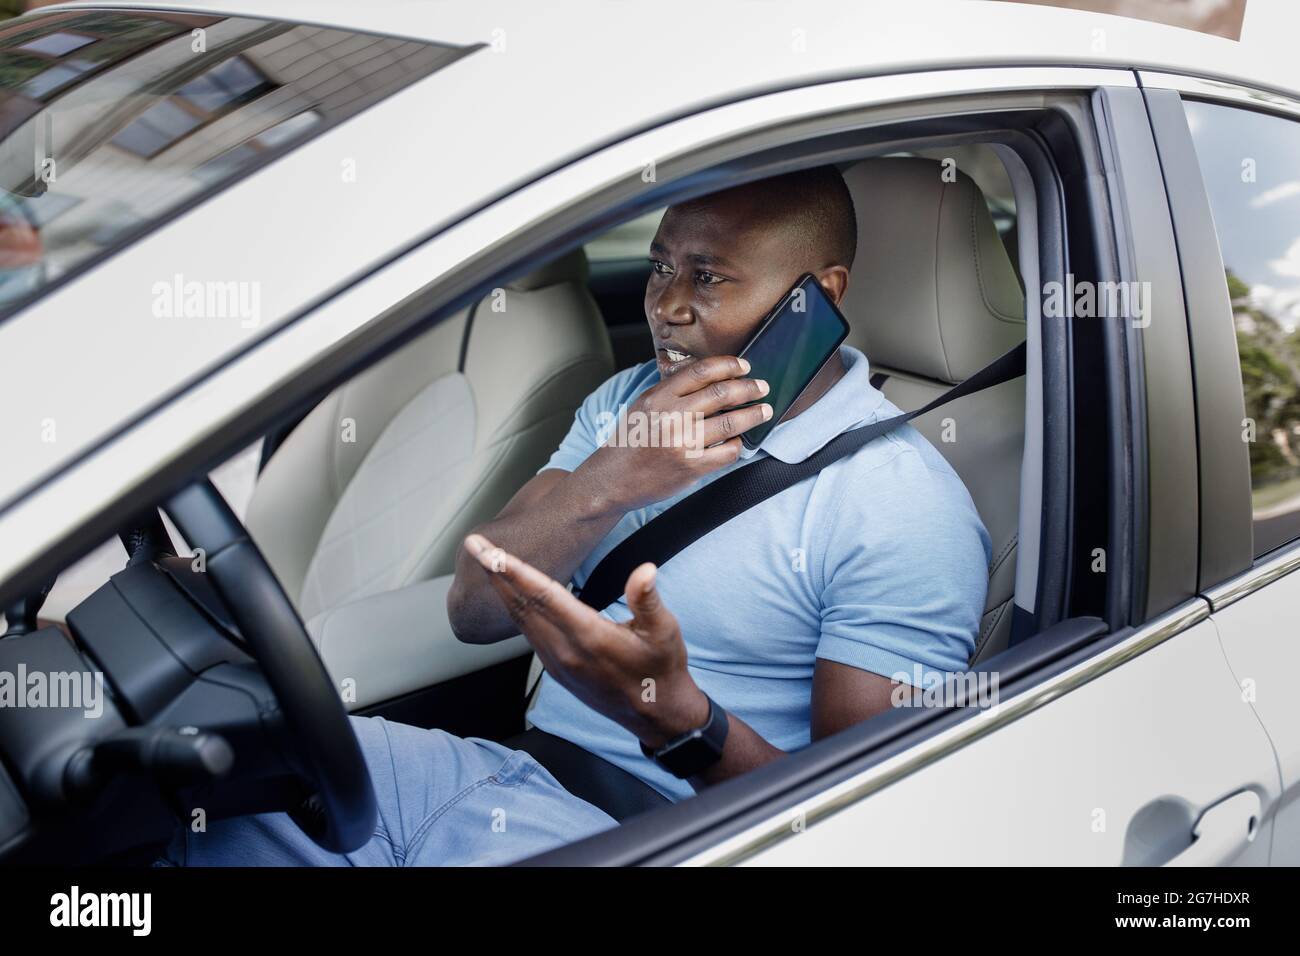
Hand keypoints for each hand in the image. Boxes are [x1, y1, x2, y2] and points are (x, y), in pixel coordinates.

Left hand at [465, 533, 709, 748]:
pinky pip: (528, 633)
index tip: (491, 552)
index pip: (545, 597)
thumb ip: (648, 600)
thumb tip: (644, 570)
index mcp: (590, 637)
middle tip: (473, 544)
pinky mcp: (557, 670)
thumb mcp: (665, 632)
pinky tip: (508, 593)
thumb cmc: (661, 670)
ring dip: (500, 589)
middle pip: (522, 605)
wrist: (656, 714)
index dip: (516, 572)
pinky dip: (514, 608)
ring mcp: (558, 663)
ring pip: (520, 620)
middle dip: (495, 573)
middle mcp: (566, 652)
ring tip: (485, 561)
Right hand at [584, 355, 771, 512]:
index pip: (702, 371)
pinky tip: (740, 441)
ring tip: (764, 410)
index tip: (745, 367)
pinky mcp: (691, 467)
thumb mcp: (644, 405)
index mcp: (659, 397)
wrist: (613, 479)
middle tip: (762, 387)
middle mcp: (671, 417)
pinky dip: (739, 444)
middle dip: (749, 388)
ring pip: (730, 423)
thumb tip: (713, 377)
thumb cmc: (631, 440)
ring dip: (753, 414)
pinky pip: (727, 452)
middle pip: (722, 394)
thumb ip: (673, 391)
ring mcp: (682, 443)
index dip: (729, 365)